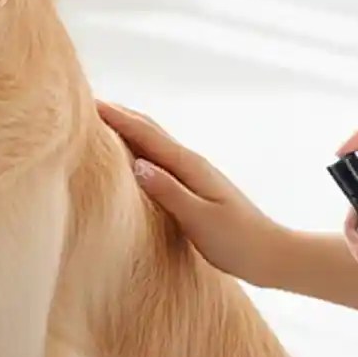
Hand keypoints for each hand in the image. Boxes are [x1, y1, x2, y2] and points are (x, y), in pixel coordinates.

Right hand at [98, 101, 291, 286]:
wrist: (270, 254)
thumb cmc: (236, 241)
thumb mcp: (200, 218)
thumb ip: (169, 191)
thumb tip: (137, 164)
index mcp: (190, 166)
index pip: (146, 134)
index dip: (117, 118)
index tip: (89, 103)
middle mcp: (191, 163)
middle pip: (150, 129)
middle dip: (120, 114)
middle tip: (88, 103)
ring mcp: (194, 174)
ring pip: (154, 141)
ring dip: (129, 127)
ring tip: (104, 120)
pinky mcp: (194, 187)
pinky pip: (160, 158)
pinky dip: (140, 147)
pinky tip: (132, 154)